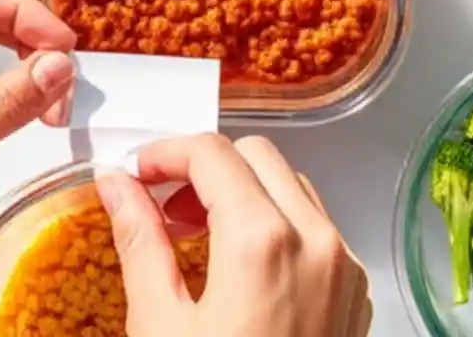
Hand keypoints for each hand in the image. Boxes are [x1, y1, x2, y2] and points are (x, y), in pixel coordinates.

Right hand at [98, 135, 371, 336]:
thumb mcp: (159, 324)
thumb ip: (139, 239)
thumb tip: (118, 187)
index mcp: (264, 242)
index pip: (212, 154)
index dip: (165, 153)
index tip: (137, 174)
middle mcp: (317, 244)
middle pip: (258, 158)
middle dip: (205, 169)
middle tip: (161, 206)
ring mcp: (343, 269)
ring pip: (293, 188)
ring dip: (243, 195)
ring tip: (195, 239)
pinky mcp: (354, 295)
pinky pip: (318, 231)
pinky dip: (277, 227)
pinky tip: (238, 268)